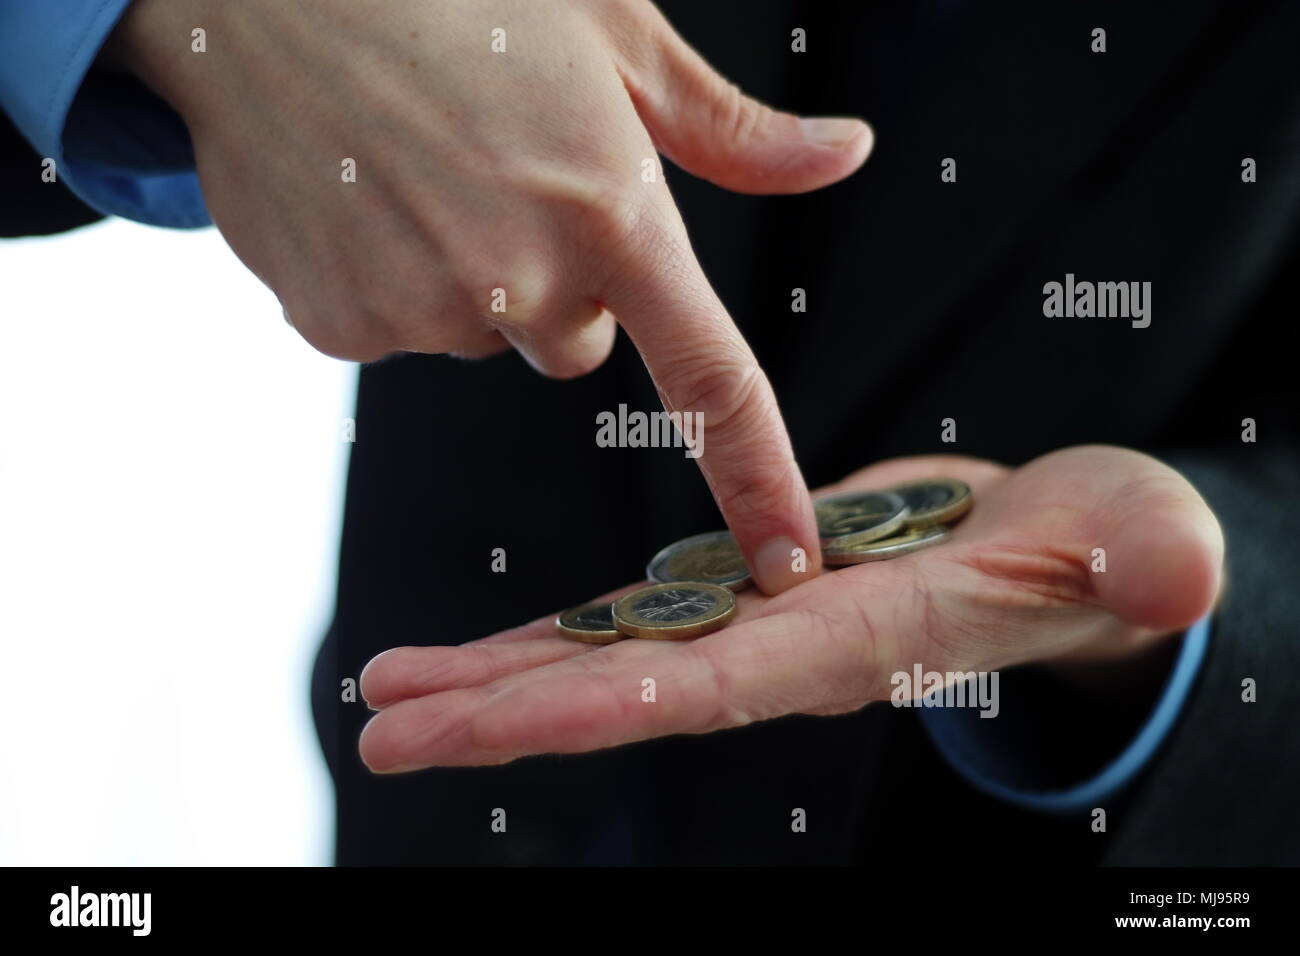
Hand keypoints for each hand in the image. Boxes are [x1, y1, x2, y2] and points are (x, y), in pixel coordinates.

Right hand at [110, 0, 874, 591]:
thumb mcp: (615, 31)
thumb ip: (733, 128)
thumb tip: (847, 152)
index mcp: (611, 216)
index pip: (712, 381)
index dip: (758, 480)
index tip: (788, 561)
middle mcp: (521, 286)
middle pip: (571, 346)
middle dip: (553, 282)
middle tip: (500, 171)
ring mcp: (422, 314)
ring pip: (480, 333)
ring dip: (467, 273)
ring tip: (420, 163)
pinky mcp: (339, 326)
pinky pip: (396, 330)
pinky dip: (388, 278)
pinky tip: (361, 191)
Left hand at [357, 446, 1223, 771]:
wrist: (1044, 550)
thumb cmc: (1090, 548)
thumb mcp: (1127, 536)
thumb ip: (1132, 552)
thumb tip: (1173, 565)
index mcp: (850, 643)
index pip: (718, 683)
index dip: (610, 700)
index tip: (499, 718)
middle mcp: (779, 653)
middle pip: (625, 689)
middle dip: (505, 712)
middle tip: (383, 724)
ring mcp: (747, 626)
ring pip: (604, 658)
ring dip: (492, 679)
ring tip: (385, 687)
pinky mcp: (734, 591)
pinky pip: (622, 620)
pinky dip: (539, 638)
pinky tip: (467, 651)